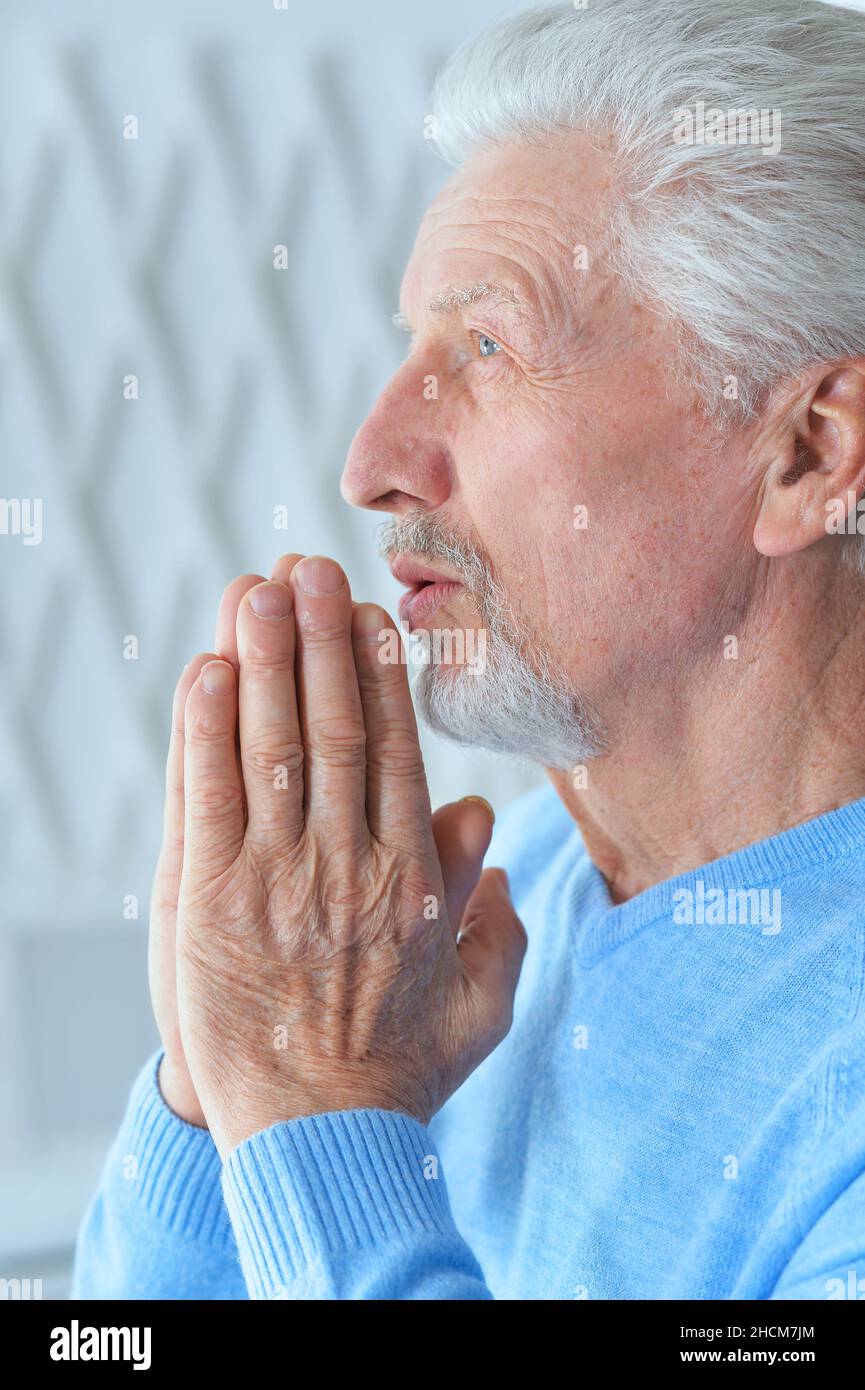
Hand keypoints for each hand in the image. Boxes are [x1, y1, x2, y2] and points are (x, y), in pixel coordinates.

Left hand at [174, 554, 526, 1156]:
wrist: (319, 1138)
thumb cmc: (397, 1065)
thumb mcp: (478, 998)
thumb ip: (493, 916)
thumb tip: (485, 828)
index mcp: (409, 878)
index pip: (391, 750)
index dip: (375, 674)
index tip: (364, 613)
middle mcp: (346, 863)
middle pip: (331, 728)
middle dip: (317, 639)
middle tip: (305, 566)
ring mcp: (276, 878)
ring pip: (271, 747)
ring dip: (263, 660)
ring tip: (256, 589)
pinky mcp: (210, 900)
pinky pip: (208, 799)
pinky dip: (206, 731)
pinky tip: (207, 670)